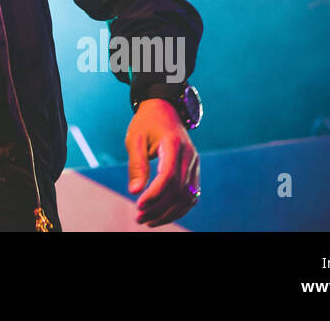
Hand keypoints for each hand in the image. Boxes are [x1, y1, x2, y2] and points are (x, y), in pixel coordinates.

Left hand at [125, 99, 200, 226]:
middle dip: (159, 208)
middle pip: (179, 190)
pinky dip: (178, 208)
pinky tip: (162, 215)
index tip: (139, 205)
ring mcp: (195, 163)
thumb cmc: (146, 123)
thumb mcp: (135, 139)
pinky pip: (191, 195)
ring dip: (169, 213)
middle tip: (139, 218)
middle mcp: (189, 155)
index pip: (169, 176)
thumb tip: (135, 192)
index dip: (155, 194)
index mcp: (173, 144)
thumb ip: (137, 165)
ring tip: (148, 221)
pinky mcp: (194, 170)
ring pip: (188, 196)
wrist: (164, 108)